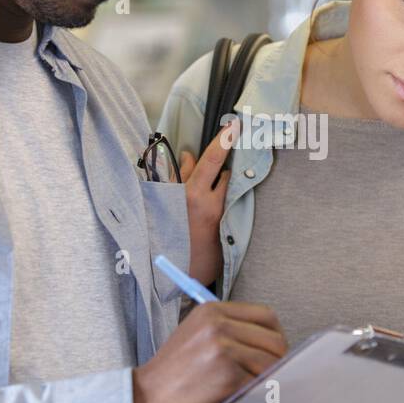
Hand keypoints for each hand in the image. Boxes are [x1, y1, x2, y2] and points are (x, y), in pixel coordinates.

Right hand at [132, 300, 284, 402]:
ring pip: (271, 363)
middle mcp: (219, 325)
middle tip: (268, 375)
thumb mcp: (197, 334)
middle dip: (277, 360)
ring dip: (266, 379)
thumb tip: (271, 341)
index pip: (266, 316)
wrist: (146, 399)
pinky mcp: (227, 376)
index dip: (275, 336)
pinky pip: (260, 384)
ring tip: (250, 388)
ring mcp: (223, 349)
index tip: (272, 352)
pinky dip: (256, 394)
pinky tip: (240, 397)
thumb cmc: (173, 372)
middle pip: (274, 339)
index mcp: (213, 310)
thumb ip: (231, 329)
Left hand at [178, 121, 235, 285]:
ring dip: (198, 158)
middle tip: (233, 124)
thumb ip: (227, 210)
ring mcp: (174, 196)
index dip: (238, 164)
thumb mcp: (223, 238)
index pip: (230, 176)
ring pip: (189, 165)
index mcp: (214, 209)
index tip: (244, 139)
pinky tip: (181, 158)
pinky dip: (178, 168)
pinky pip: (170, 175)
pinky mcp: (159, 198)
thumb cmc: (203, 263)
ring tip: (212, 144)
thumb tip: (230, 186)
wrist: (172, 278)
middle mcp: (193, 198)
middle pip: (212, 159)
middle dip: (224, 140)